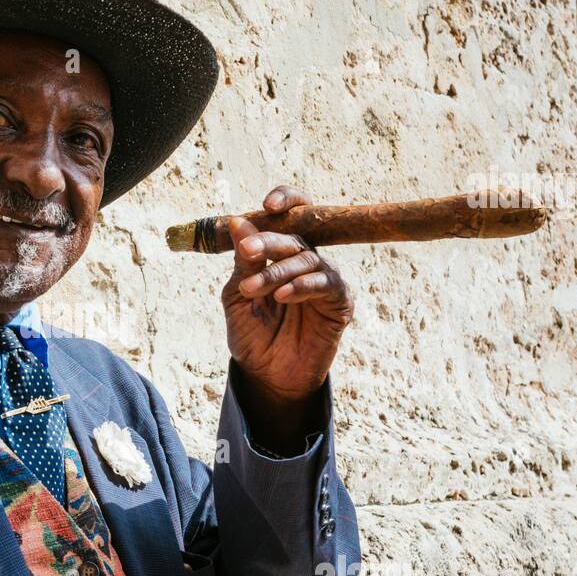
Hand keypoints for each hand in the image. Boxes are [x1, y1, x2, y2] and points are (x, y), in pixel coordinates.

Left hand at [221, 185, 353, 410]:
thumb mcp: (239, 294)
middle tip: (247, 250)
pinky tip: (283, 296)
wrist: (267, 376)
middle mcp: (305, 260)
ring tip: (253, 290)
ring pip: (307, 259)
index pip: (292, 213)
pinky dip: (303, 286)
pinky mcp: (340, 301)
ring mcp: (325, 279)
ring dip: (278, 271)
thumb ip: (243, 261)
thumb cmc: (252, 334)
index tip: (267, 204)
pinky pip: (327, 284)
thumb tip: (236, 220)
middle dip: (269, 241)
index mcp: (281, 252)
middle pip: (295, 236)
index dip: (286, 199)